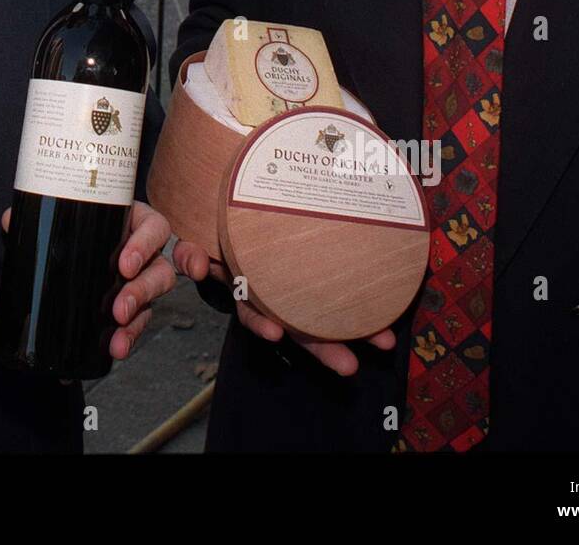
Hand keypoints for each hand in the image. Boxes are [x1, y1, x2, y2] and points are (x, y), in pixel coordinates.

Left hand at [0, 201, 175, 361]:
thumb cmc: (81, 222)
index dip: (145, 245)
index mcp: (134, 222)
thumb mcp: (66, 214)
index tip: (124, 263)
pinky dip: (130, 335)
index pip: (154, 228)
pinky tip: (116, 348)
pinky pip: (139, 321)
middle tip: (119, 308)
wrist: (77, 241)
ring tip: (118, 331)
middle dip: (142, 291)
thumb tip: (9, 220)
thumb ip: (40, 213)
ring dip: (139, 317)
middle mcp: (146, 252)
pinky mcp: (135, 304)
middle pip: (160, 270)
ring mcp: (143, 279)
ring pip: (153, 299)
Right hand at [171, 240, 395, 377]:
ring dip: (356, 330)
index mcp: (246, 288)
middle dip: (323, 347)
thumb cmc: (219, 232)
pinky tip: (387, 313)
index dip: (262, 324)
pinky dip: (364, 303)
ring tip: (384, 342)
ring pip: (325, 313)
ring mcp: (294, 287)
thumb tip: (195, 265)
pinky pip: (340, 289)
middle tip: (349, 365)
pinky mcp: (318, 271)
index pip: (251, 311)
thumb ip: (191, 255)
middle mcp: (273, 295)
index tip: (276, 334)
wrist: (232, 212)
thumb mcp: (198, 246)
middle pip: (299, 326)